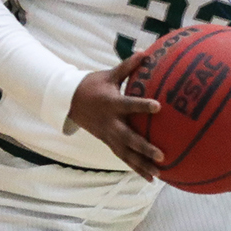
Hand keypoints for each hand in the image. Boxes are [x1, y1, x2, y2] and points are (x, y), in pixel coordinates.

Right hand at [68, 53, 163, 177]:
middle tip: (161, 155)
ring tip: (158, 174)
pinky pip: (123, 157)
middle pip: (128, 138)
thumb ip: (128, 67)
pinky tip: (150, 178)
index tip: (158, 106)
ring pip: (126, 153)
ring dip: (142, 164)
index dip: (142, 105)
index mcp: (111, 103)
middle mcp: (110, 123)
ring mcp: (108, 135)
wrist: (69, 102)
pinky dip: (136, 168)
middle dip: (144, 148)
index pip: (129, 104)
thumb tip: (146, 52)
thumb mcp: (109, 75)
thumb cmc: (93, 85)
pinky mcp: (108, 143)